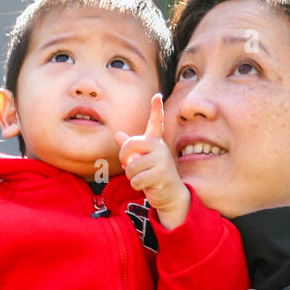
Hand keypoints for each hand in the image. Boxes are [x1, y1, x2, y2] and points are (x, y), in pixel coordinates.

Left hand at [115, 93, 190, 228]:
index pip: (156, 122)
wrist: (171, 194)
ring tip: (143, 178)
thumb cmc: (154, 174)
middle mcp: (159, 147)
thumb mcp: (142, 159)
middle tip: (130, 166)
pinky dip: (137, 185)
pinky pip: (136, 179)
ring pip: (131, 167)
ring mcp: (161, 160)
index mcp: (155, 142)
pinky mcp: (161, 174)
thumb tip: (117, 134)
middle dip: (124, 159)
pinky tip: (147, 185)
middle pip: (129, 146)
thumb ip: (130, 148)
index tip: (157, 95)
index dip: (156, 108)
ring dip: (132, 177)